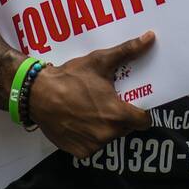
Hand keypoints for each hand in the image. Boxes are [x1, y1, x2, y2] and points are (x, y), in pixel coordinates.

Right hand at [27, 32, 155, 157]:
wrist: (37, 94)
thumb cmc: (71, 78)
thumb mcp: (100, 61)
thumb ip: (128, 51)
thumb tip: (150, 37)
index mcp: (117, 114)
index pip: (144, 121)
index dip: (142, 112)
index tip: (135, 104)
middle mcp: (108, 134)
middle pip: (127, 128)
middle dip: (122, 117)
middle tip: (110, 102)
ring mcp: (93, 145)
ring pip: (110, 137)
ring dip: (106, 127)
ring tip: (94, 110)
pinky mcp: (79, 152)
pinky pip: (93, 145)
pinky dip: (90, 136)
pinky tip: (81, 121)